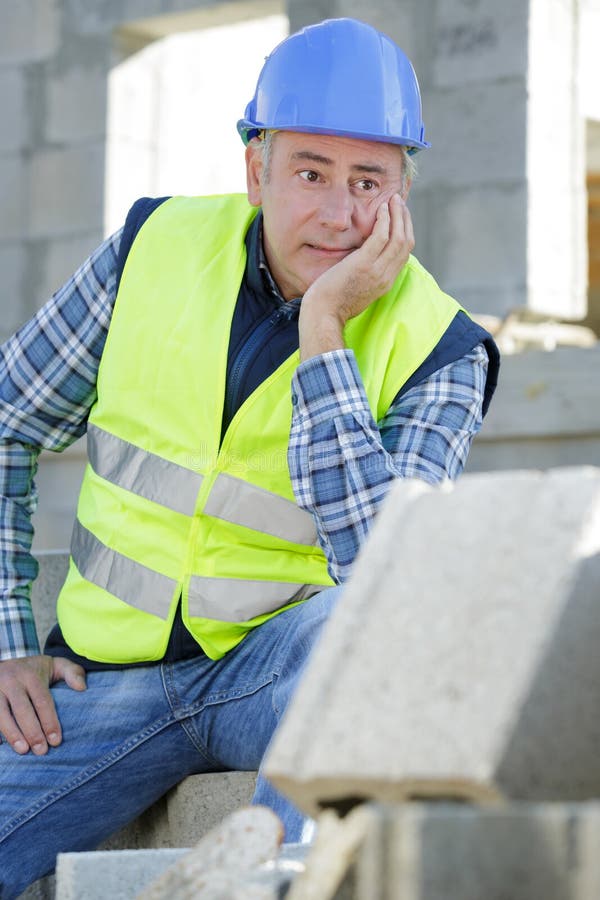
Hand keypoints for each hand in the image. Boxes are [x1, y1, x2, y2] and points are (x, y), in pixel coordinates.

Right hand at [0, 655, 85, 754]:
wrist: (5, 660)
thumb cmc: (34, 670)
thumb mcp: (55, 664)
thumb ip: (72, 672)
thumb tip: (82, 688)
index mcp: (30, 675)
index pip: (42, 701)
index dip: (49, 722)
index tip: (56, 741)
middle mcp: (11, 681)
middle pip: (22, 710)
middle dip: (33, 732)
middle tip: (42, 751)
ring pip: (2, 715)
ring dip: (13, 734)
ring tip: (24, 750)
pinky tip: (4, 745)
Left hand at [299, 194, 413, 359]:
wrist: (323, 315)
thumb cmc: (332, 303)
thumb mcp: (356, 289)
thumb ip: (364, 274)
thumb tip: (361, 259)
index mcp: (385, 283)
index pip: (403, 254)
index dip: (404, 232)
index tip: (400, 217)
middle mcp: (386, 277)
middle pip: (406, 243)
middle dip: (405, 220)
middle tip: (399, 202)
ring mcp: (377, 271)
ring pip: (399, 237)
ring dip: (398, 215)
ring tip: (393, 199)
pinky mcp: (364, 264)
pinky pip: (382, 237)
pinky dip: (385, 220)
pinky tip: (381, 208)